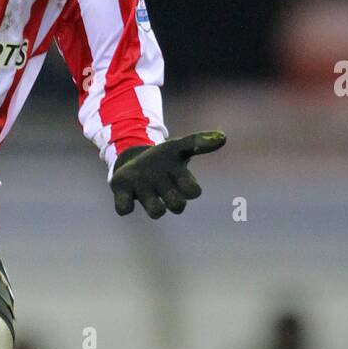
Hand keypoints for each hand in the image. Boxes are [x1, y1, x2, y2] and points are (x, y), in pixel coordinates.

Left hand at [110, 131, 225, 217]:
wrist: (132, 162)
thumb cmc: (161, 158)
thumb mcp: (178, 146)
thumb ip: (198, 142)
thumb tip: (223, 137)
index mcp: (179, 182)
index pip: (193, 191)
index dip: (190, 187)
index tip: (181, 176)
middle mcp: (164, 193)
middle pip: (176, 206)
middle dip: (173, 197)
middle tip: (164, 185)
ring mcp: (144, 195)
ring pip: (156, 211)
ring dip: (153, 202)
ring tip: (145, 185)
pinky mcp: (124, 196)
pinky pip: (124, 209)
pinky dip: (125, 203)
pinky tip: (125, 188)